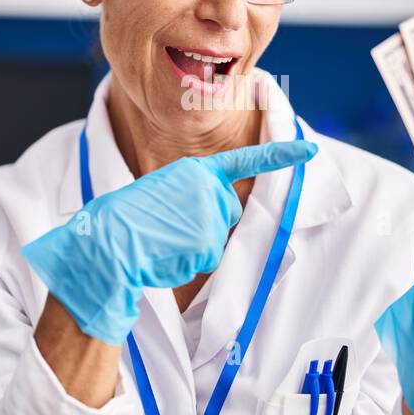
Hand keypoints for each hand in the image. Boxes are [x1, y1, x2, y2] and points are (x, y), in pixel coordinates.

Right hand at [22, 140, 316, 344]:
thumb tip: (214, 210)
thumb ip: (190, 196)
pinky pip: (205, 261)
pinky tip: (162, 255)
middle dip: (204, 228)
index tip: (309, 150)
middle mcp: (207, 188)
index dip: (281, 155)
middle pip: (226, 214)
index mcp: (194, 171)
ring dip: (193, 248)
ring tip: (160, 241)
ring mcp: (207, 215)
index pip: (244, 160)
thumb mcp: (160, 194)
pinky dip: (186, 264)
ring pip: (216, 240)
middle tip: (167, 229)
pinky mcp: (205, 242)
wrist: (104, 245)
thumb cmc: (125, 221)